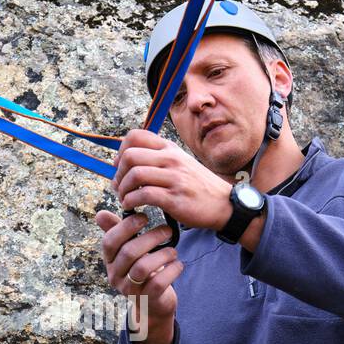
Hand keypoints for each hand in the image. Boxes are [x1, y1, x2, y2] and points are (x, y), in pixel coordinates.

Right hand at [94, 209, 182, 321]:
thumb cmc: (141, 270)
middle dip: (150, 238)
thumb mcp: (128, 250)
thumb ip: (117, 232)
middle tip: (167, 230)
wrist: (152, 304)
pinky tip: (179, 264)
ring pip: (142, 268)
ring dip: (162, 255)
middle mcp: (115, 276)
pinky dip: (171, 271)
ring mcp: (130, 289)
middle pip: (128, 253)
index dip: (125, 227)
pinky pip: (158, 283)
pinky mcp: (147, 299)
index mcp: (109, 261)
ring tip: (174, 250)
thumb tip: (100, 214)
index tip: (144, 217)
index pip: (109, 242)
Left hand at [112, 129, 232, 232]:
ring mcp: (174, 178)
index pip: (136, 136)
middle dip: (118, 174)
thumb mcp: (181, 163)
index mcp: (170, 149)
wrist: (224, 204)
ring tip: (124, 198)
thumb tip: (131, 160)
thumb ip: (160, 158)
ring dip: (123, 189)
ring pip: (135, 175)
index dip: (121, 151)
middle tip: (119, 187)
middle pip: (130, 156)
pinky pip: (144, 195)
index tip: (120, 167)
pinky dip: (131, 201)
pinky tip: (132, 207)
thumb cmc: (198, 186)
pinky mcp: (175, 198)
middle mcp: (171, 159)